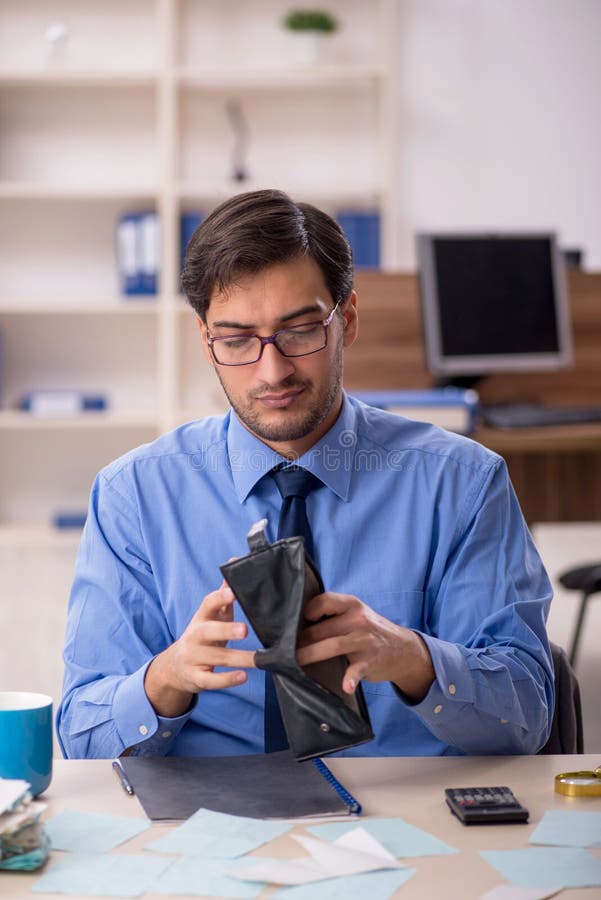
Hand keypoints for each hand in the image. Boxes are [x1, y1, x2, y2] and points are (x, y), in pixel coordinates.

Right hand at [145, 581, 254, 716]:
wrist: (176, 666)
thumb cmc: (203, 635)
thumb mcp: (211, 615)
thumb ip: (224, 592)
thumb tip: (235, 561)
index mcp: (201, 618)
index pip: (207, 604)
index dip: (219, 598)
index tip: (232, 592)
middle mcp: (194, 636)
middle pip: (208, 632)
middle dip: (226, 630)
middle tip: (245, 630)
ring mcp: (193, 658)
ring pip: (216, 658)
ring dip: (239, 659)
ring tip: (259, 660)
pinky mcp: (196, 678)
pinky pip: (211, 681)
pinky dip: (227, 680)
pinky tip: (243, 677)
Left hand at [296, 592, 434, 701]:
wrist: (404, 649)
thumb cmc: (370, 631)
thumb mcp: (356, 614)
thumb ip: (333, 615)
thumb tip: (297, 623)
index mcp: (351, 605)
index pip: (324, 600)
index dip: (307, 610)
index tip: (295, 622)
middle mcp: (358, 620)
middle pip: (321, 628)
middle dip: (300, 640)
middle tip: (284, 650)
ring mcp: (365, 640)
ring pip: (332, 646)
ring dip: (310, 655)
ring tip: (295, 662)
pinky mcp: (370, 661)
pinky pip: (358, 670)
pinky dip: (351, 678)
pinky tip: (346, 686)